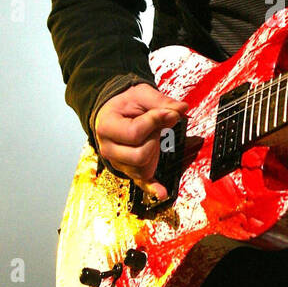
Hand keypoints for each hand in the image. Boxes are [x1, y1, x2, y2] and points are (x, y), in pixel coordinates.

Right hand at [94, 82, 187, 199]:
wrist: (115, 112)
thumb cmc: (127, 104)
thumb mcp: (141, 95)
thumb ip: (161, 102)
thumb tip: (181, 110)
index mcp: (107, 127)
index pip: (135, 133)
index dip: (156, 122)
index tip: (169, 113)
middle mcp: (108, 148)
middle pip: (139, 156)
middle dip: (155, 140)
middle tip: (156, 128)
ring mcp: (118, 162)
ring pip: (143, 168)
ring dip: (155, 153)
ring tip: (152, 138)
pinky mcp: (129, 170)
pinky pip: (141, 183)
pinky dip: (152, 188)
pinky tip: (162, 192)